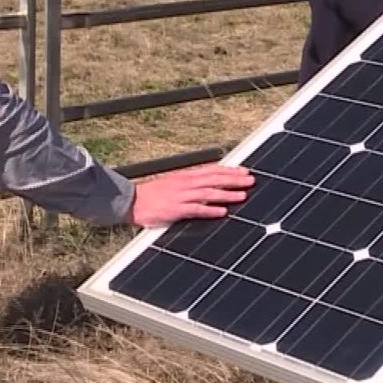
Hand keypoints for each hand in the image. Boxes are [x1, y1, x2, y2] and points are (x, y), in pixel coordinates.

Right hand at [129, 165, 253, 227]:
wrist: (132, 201)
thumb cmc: (152, 195)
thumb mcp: (173, 183)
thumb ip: (190, 184)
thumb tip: (208, 186)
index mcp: (185, 176)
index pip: (212, 170)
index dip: (229, 170)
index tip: (244, 171)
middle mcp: (185, 183)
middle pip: (214, 179)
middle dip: (234, 179)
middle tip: (251, 181)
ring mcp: (181, 196)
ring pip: (208, 192)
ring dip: (227, 194)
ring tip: (242, 195)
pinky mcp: (175, 210)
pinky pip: (196, 209)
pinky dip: (210, 210)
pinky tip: (223, 212)